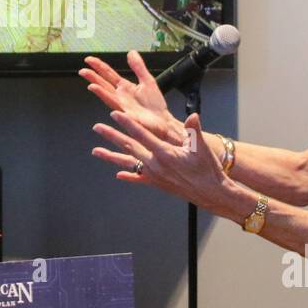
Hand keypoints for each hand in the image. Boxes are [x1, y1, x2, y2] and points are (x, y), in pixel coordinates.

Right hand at [79, 50, 183, 143]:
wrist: (164, 121)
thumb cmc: (155, 105)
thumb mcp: (147, 80)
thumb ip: (139, 67)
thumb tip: (131, 52)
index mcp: (125, 87)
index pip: (108, 74)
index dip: (99, 66)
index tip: (89, 59)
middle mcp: (121, 97)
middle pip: (104, 85)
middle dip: (93, 78)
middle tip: (82, 71)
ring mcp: (124, 107)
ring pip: (109, 98)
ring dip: (100, 92)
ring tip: (91, 85)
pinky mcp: (130, 117)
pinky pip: (121, 112)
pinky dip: (116, 111)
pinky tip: (109, 106)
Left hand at [92, 111, 229, 211]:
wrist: (211, 193)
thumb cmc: (208, 170)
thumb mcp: (202, 147)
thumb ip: (194, 131)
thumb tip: (193, 117)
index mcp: (165, 153)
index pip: (142, 134)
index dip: (128, 123)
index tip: (115, 115)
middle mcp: (156, 165)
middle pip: (129, 147)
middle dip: (112, 136)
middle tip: (98, 127)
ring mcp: (155, 175)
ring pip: (129, 162)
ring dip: (112, 156)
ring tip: (96, 151)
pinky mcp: (157, 183)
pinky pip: (139, 178)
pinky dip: (129, 176)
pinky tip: (119, 174)